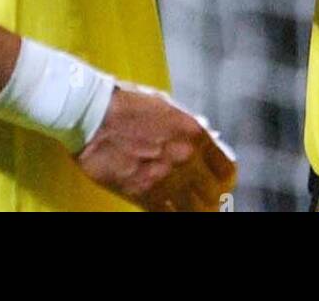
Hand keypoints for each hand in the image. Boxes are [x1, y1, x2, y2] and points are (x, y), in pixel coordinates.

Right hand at [75, 84, 236, 211]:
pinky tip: (168, 210)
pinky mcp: (143, 193)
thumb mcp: (165, 106)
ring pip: (194, 209)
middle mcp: (186, 157)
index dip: (225, 177)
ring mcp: (166, 178)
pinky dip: (170, 213)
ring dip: (195, 209)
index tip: (221, 182)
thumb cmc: (126, 104)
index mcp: (194, 133)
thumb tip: (204, 139)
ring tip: (191, 208)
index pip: (226, 167)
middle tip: (207, 199)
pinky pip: (167, 214)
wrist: (93, 115)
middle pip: (214, 192)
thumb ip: (186, 125)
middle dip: (212, 197)